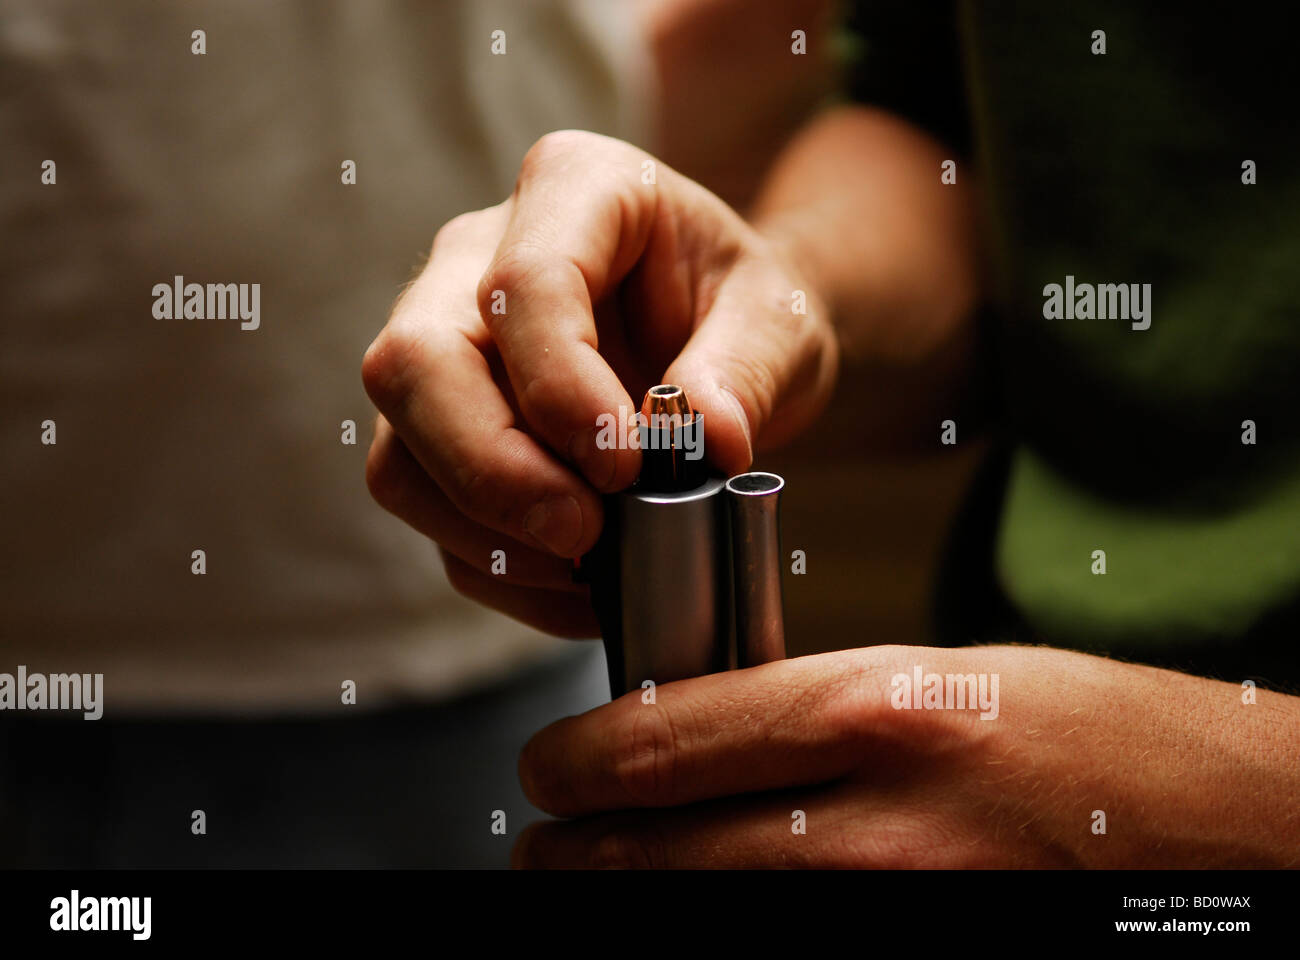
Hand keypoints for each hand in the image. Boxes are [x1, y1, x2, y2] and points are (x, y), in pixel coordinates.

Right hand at [362, 130, 837, 636]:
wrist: (728, 341)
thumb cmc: (749, 311)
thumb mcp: (779, 322)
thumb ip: (747, 370)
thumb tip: (710, 441)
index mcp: (573, 188)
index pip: (523, 282)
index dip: (561, 386)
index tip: (628, 466)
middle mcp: (476, 259)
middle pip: (416, 366)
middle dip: (491, 469)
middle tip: (585, 534)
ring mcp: (446, 346)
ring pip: (398, 451)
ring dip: (485, 531)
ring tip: (591, 566)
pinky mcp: (441, 429)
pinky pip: (432, 510)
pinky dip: (497, 565)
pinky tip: (579, 585)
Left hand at [514, 644, 1299, 866]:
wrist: (1220, 824)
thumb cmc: (1081, 734)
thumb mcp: (936, 681)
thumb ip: (809, 711)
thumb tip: (688, 737)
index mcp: (879, 708)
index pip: (670, 740)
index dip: (581, 761)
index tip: (549, 769)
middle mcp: (882, 820)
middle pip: (661, 851)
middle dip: (578, 852)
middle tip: (546, 844)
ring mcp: (908, 906)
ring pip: (705, 911)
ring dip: (634, 896)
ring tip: (597, 878)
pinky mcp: (930, 947)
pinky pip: (782, 944)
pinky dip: (720, 923)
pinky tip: (702, 902)